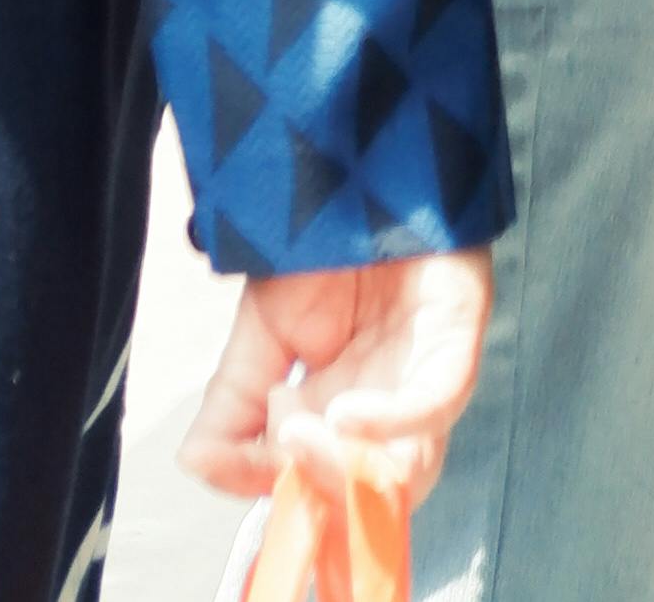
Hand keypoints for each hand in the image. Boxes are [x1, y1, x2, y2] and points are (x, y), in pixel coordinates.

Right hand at [178, 247, 492, 507]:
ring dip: (350, 466)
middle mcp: (386, 408)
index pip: (314, 487)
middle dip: (320, 487)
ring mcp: (427, 374)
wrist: (359, 163)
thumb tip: (194, 464)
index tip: (225, 463)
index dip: (272, 488)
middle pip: (368, 490)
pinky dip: (392, 422)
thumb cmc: (319, 245)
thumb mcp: (259, 329)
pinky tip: (347, 412)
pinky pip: (438, 402)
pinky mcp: (458, 336)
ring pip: (410, 466)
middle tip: (278, 448)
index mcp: (337, 413)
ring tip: (303, 436)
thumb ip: (231, 404)